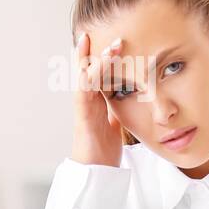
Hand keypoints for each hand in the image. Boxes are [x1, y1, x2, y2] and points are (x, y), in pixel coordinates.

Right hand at [71, 32, 125, 167]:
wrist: (95, 171)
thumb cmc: (104, 149)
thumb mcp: (116, 125)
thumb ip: (118, 111)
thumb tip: (126, 100)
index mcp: (99, 101)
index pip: (103, 75)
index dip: (109, 59)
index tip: (119, 43)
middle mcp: (89, 100)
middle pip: (95, 71)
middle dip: (105, 53)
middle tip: (119, 37)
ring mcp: (84, 105)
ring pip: (89, 77)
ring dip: (99, 60)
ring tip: (111, 47)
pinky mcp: (82, 114)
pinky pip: (83, 92)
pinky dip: (86, 77)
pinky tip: (90, 66)